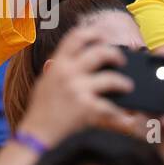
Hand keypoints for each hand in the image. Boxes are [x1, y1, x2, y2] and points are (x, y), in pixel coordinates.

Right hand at [15, 27, 140, 146]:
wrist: (36, 132)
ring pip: (111, 78)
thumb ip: (58, 67)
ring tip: (127, 86)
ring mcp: (78, 89)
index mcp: (58, 63)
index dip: (93, 33)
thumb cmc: (40, 108)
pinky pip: (109, 106)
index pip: (77, 37)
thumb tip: (71, 58)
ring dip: (123, 82)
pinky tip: (123, 114)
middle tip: (121, 61)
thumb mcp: (45, 80)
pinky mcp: (85, 108)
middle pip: (100, 52)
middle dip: (115, 54)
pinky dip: (118, 112)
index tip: (103, 36)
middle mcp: (68, 72)